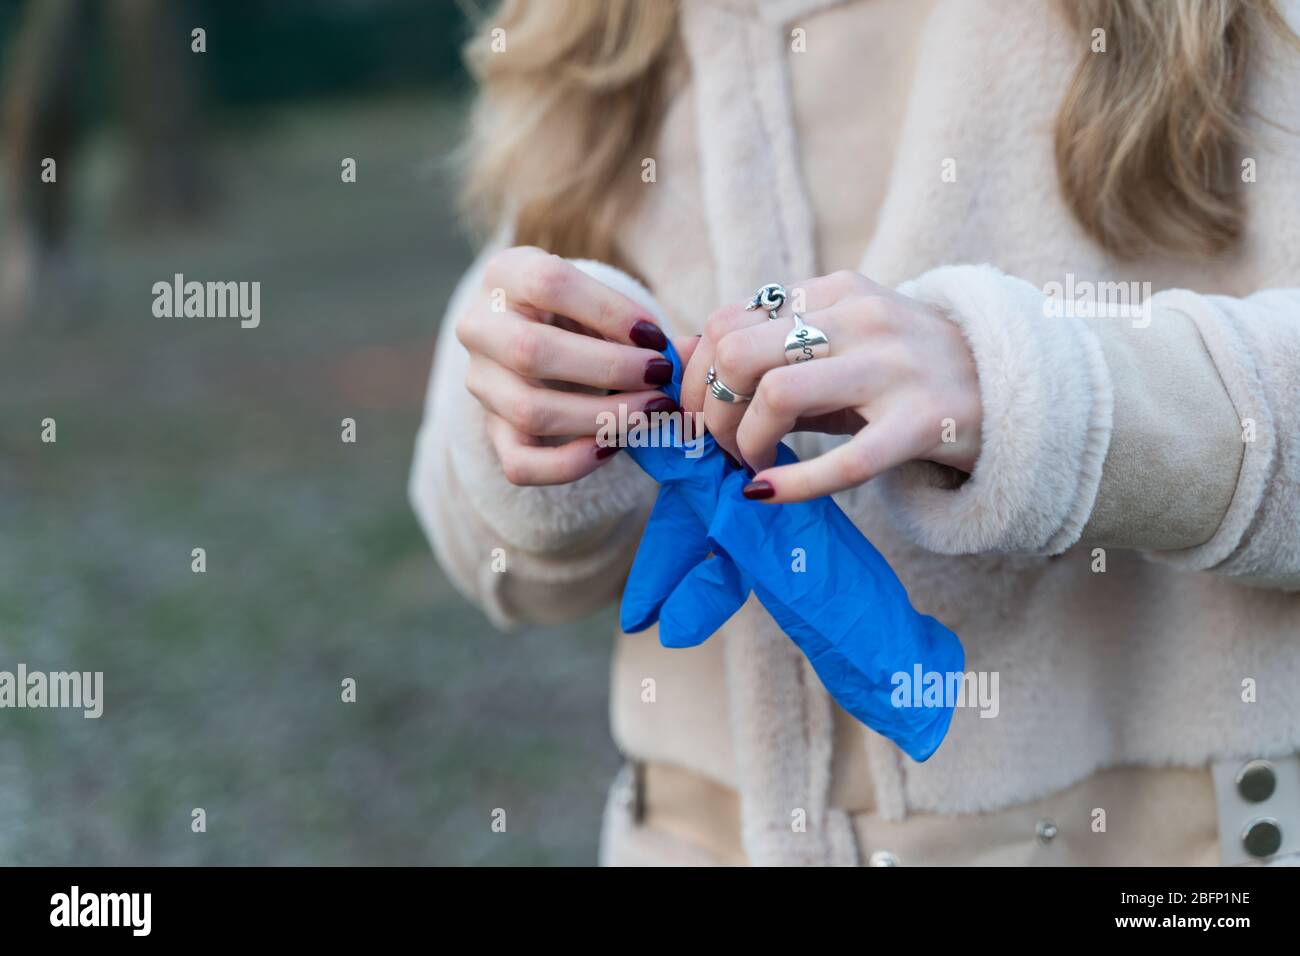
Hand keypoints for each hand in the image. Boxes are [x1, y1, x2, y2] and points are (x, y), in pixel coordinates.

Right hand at [457, 247, 689, 484]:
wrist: (540, 341)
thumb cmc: (583, 315)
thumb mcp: (603, 303)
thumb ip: (642, 325)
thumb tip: (693, 352)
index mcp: (506, 274)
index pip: (550, 284)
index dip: (609, 311)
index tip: (655, 337)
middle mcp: (479, 326)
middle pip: (532, 351)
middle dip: (609, 369)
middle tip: (660, 378)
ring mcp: (480, 384)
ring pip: (528, 410)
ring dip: (600, 417)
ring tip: (651, 412)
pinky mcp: (491, 432)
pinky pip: (520, 463)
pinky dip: (569, 464)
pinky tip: (611, 450)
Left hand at [681, 270, 980, 502]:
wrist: (1014, 388)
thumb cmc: (904, 375)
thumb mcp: (836, 347)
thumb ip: (767, 351)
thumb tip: (678, 357)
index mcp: (835, 291)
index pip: (728, 321)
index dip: (698, 377)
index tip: (702, 417)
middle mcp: (863, 317)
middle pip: (740, 352)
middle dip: (713, 410)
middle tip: (722, 448)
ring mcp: (896, 366)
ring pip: (779, 392)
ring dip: (746, 441)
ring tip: (753, 466)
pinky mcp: (925, 421)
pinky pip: (847, 460)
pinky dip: (795, 483)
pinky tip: (767, 494)